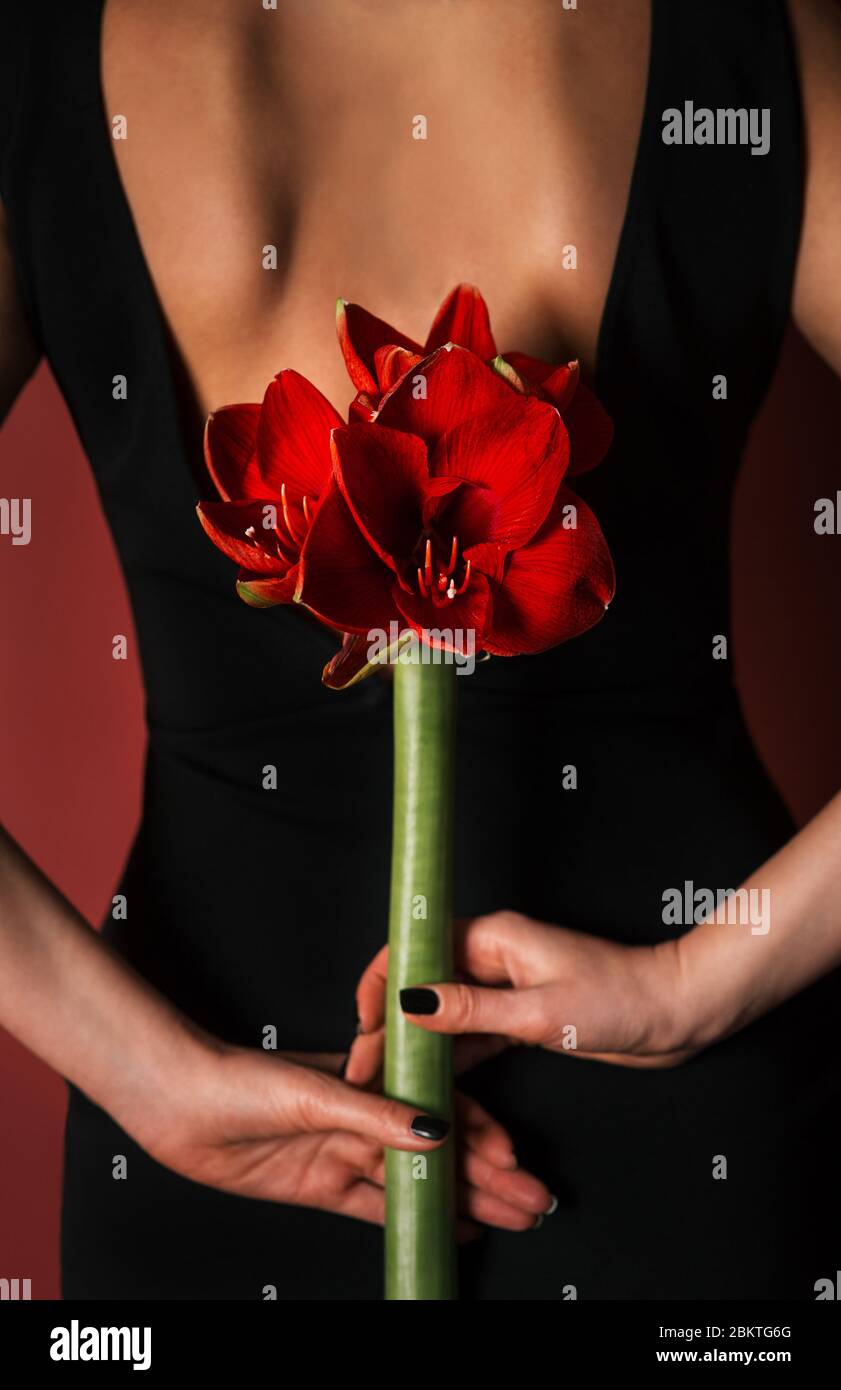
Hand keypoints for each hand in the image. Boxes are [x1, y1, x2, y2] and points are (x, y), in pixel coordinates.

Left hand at [119, 1033, 553, 1233]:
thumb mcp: (315, 1091)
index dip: (480, 1134)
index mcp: (368, 1080)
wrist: (177, 1102)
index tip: (514, 1157)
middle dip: (489, 1175)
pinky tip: (454, 1228)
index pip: (440, 1108)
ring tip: (511, 1217)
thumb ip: (377, 1115)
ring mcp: (342, 1153)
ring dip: (464, 1199)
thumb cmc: (239, 1077)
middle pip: (438, 1151)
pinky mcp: (319, 1185)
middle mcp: (362, 1117)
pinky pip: (377, 1208)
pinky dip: (416, 1219)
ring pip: (416, 1182)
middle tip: (532, 1201)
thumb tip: (436, 1132)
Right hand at [348, 910, 694, 1078]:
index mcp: (493, 936)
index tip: (361, 1019)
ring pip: (445, 1014)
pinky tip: (427, 1083)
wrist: (675, 1014)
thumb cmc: (619, 999)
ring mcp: (506, 988)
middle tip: (365, 1065)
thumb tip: (409, 1001)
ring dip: (417, 1044)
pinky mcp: (521, 1018)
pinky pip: (472, 1035)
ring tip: (386, 1080)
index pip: (417, 948)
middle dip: (391, 1022)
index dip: (382, 980)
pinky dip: (450, 1057)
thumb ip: (470, 1009)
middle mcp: (493, 957)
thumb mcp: (539, 1010)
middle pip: (425, 984)